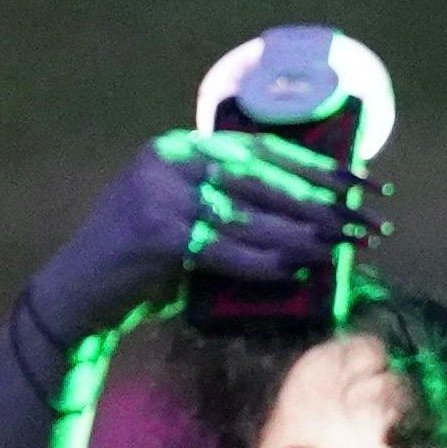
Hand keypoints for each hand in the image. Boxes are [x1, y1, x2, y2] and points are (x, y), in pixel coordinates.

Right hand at [27, 128, 375, 339]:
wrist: (78, 297)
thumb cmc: (146, 267)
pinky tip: (298, 269)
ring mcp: (158, 196)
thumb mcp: (193, 225)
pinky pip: (223, 249)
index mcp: (182, 150)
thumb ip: (240, 212)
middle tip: (368, 222)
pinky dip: (263, 262)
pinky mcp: (154, 235)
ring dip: (303, 235)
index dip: (317, 168)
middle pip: (263, 181)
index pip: (263, 151)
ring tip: (343, 247)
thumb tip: (322, 218)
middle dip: (322, 203)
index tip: (364, 185)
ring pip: (249, 216)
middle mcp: (169, 163)